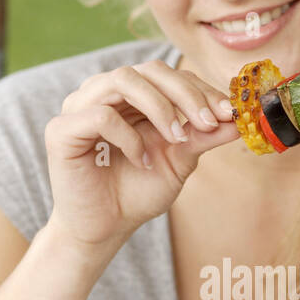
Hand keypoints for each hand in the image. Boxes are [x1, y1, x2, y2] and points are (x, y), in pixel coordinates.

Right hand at [44, 60, 238, 252]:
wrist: (105, 229)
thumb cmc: (137, 192)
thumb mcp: (178, 162)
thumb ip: (202, 137)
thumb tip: (238, 120)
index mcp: (131, 95)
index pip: (169, 75)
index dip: (201, 90)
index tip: (228, 113)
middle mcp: (104, 93)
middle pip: (149, 70)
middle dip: (185, 94)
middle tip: (210, 121)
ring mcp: (79, 106)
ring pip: (123, 80)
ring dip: (159, 107)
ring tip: (177, 138)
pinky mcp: (61, 129)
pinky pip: (100, 115)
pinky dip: (128, 136)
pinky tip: (141, 160)